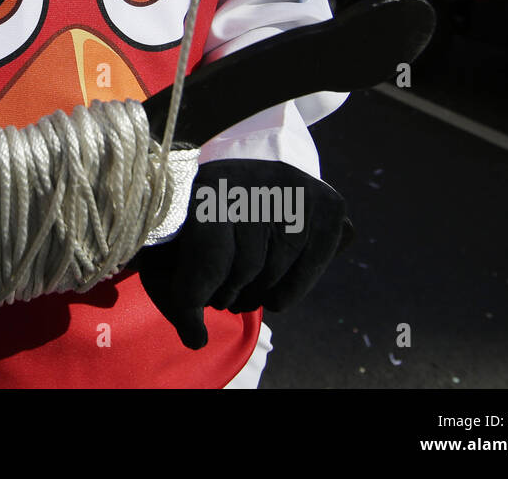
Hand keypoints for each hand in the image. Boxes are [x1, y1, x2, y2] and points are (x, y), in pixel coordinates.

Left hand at [136, 159, 349, 349]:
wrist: (247, 169)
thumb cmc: (206, 215)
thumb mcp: (180, 236)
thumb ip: (179, 285)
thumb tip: (196, 338)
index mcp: (207, 182)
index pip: (206, 255)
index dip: (194, 298)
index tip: (192, 327)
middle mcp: (254, 177)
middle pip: (245, 266)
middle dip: (229, 294)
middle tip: (222, 300)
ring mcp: (295, 185)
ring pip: (278, 267)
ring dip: (259, 295)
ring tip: (244, 296)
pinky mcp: (328, 202)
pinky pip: (314, 262)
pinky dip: (294, 288)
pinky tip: (275, 298)